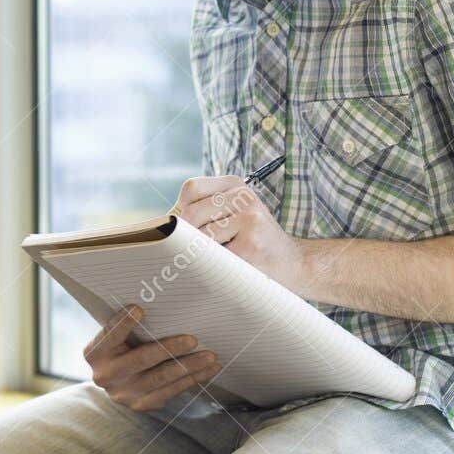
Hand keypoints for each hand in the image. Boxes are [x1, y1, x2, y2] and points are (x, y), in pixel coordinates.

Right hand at [84, 305, 219, 412]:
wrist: (115, 384)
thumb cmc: (121, 348)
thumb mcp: (115, 338)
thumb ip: (128, 327)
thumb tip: (164, 303)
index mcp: (95, 352)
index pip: (110, 334)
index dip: (124, 322)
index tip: (140, 309)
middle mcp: (105, 375)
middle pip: (141, 359)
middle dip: (169, 348)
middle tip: (193, 339)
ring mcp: (124, 393)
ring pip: (162, 378)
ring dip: (190, 366)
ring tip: (211, 356)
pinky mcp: (142, 405)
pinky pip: (172, 390)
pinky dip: (193, 378)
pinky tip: (209, 369)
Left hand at [173, 174, 309, 293]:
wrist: (295, 263)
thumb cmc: (253, 241)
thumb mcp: (231, 216)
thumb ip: (201, 212)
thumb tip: (158, 225)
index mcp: (235, 184)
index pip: (191, 189)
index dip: (180, 211)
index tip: (182, 231)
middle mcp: (244, 195)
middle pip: (192, 214)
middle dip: (185, 238)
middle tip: (190, 254)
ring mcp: (250, 218)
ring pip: (200, 238)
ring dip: (201, 254)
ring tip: (216, 260)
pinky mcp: (252, 244)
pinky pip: (215, 258)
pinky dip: (215, 268)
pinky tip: (228, 269)